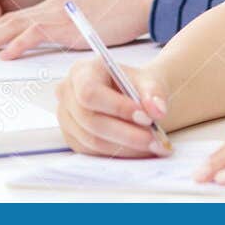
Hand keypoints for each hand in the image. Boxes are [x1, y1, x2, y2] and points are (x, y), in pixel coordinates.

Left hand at [0, 0, 166, 57]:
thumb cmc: (124, 9)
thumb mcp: (90, 21)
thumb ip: (72, 31)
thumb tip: (64, 45)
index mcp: (54, 6)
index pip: (15, 17)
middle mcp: (51, 6)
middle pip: (5, 20)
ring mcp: (59, 13)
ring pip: (13, 25)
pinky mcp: (71, 23)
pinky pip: (38, 33)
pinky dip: (19, 44)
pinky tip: (4, 55)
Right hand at [56, 58, 170, 157]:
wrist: (130, 97)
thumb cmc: (135, 86)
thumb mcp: (148, 81)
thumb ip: (154, 92)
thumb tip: (157, 111)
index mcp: (82, 71)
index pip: (90, 92)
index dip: (116, 107)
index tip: (146, 118)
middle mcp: (67, 93)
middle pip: (90, 120)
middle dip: (126, 133)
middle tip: (155, 139)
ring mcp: (66, 118)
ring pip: (93, 140)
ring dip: (126, 147)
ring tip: (154, 145)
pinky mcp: (72, 138)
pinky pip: (94, 152)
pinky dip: (120, 153)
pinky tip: (141, 150)